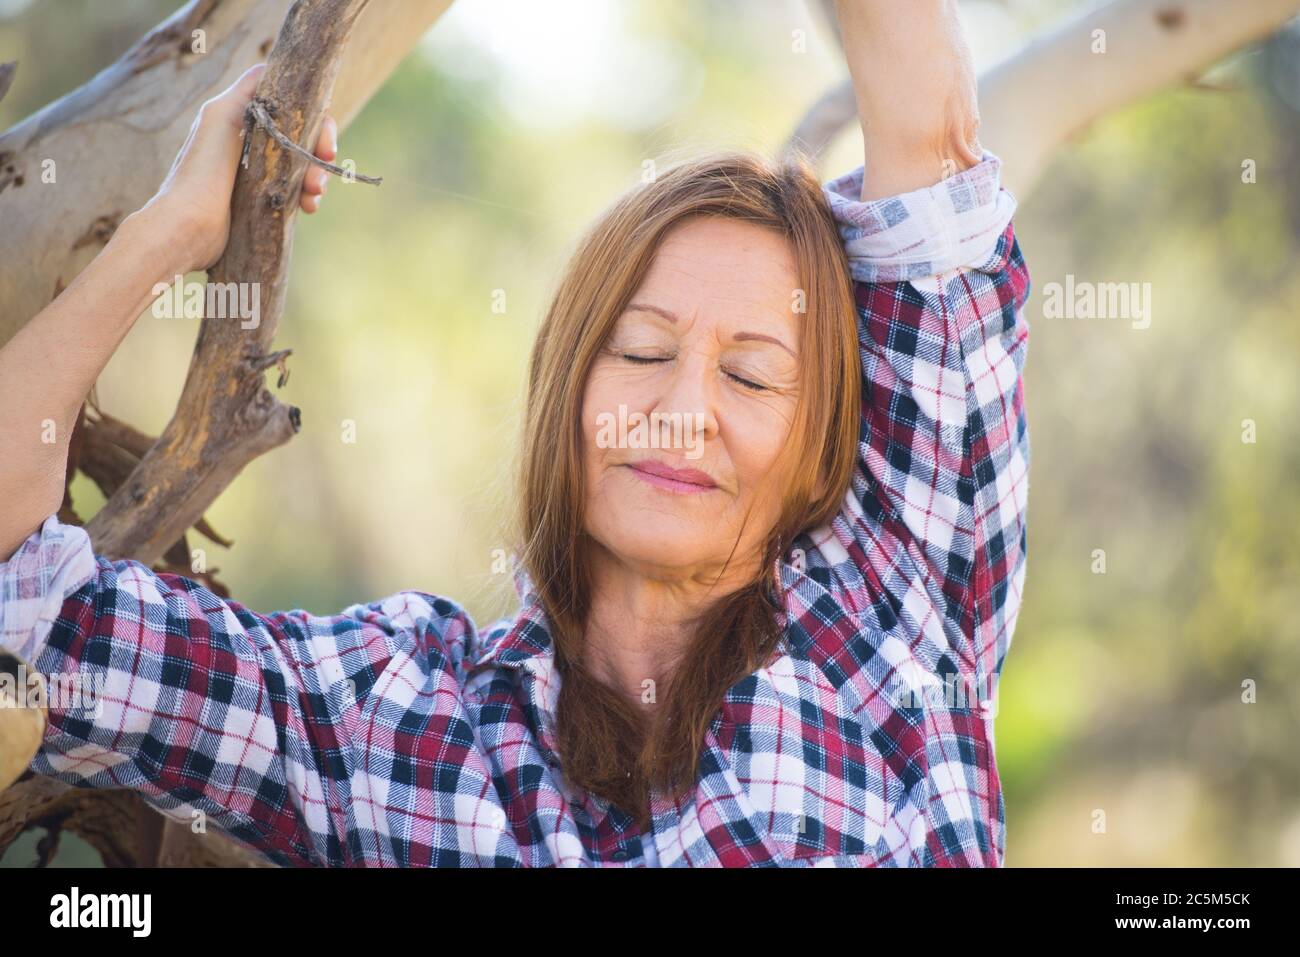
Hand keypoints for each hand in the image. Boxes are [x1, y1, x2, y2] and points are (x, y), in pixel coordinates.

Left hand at [137, 62, 337, 272]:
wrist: (188, 226)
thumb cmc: (201, 171)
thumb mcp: (221, 117)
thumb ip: (246, 91)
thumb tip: (272, 67)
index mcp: (244, 120)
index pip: (293, 107)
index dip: (315, 119)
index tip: (323, 140)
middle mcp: (253, 143)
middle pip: (303, 136)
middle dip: (320, 149)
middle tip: (326, 163)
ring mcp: (259, 173)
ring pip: (304, 165)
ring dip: (318, 177)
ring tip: (314, 195)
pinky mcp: (264, 200)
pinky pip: (297, 192)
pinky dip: (308, 197)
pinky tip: (307, 208)